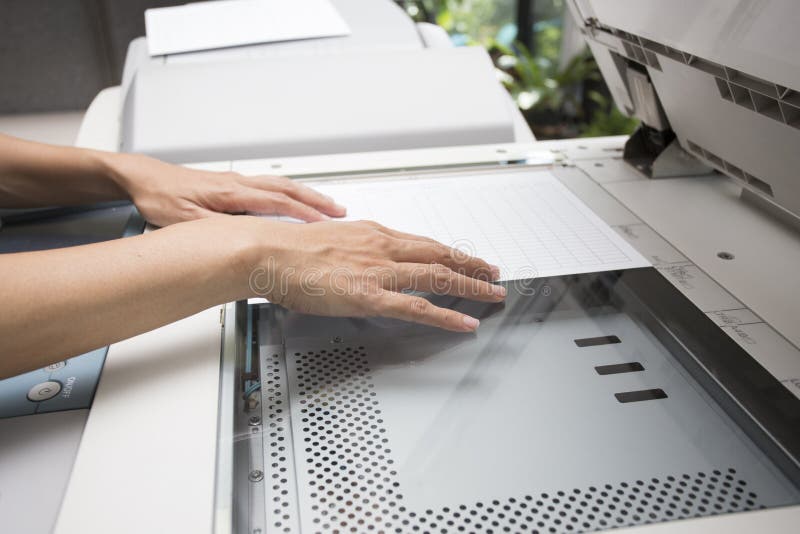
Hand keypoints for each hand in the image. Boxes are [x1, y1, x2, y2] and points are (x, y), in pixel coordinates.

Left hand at [106, 153, 344, 225]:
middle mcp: (238, 183)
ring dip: (306, 195)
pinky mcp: (231, 183)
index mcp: (231, 193)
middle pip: (287, 189)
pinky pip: (270, 186)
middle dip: (316, 201)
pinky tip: (293, 199)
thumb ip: (213, 229)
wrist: (143, 176)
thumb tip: (240, 239)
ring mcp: (236, 181)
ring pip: (280, 185)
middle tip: (339, 211)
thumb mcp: (182, 220)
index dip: (304, 214)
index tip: (324, 224)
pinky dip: (290, 192)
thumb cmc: (159, 195)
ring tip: (326, 205)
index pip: (277, 203)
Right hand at [244, 218, 505, 331]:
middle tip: (493, 272)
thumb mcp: (329, 238)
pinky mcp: (370, 296)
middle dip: (472, 264)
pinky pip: (418, 307)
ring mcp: (379, 272)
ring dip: (471, 285)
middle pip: (440, 254)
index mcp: (372, 233)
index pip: (422, 242)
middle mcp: (382, 248)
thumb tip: (360, 257)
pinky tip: (465, 322)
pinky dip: (447, 315)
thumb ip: (353, 248)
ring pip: (438, 276)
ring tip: (493, 294)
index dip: (450, 251)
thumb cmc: (289, 248)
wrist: (269, 253)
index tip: (465, 257)